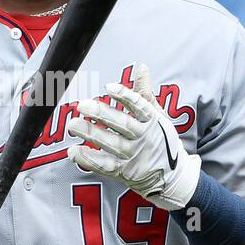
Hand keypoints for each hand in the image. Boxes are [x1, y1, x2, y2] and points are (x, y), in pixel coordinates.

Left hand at [66, 63, 201, 210]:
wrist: (172, 177)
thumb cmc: (162, 140)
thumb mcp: (159, 116)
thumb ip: (145, 94)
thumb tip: (141, 67)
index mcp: (153, 121)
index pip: (139, 106)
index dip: (124, 96)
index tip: (109, 87)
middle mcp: (144, 138)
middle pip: (122, 125)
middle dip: (101, 114)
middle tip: (82, 105)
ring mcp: (133, 156)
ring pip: (110, 144)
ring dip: (90, 134)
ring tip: (72, 125)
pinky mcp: (124, 172)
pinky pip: (104, 166)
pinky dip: (88, 159)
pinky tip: (74, 151)